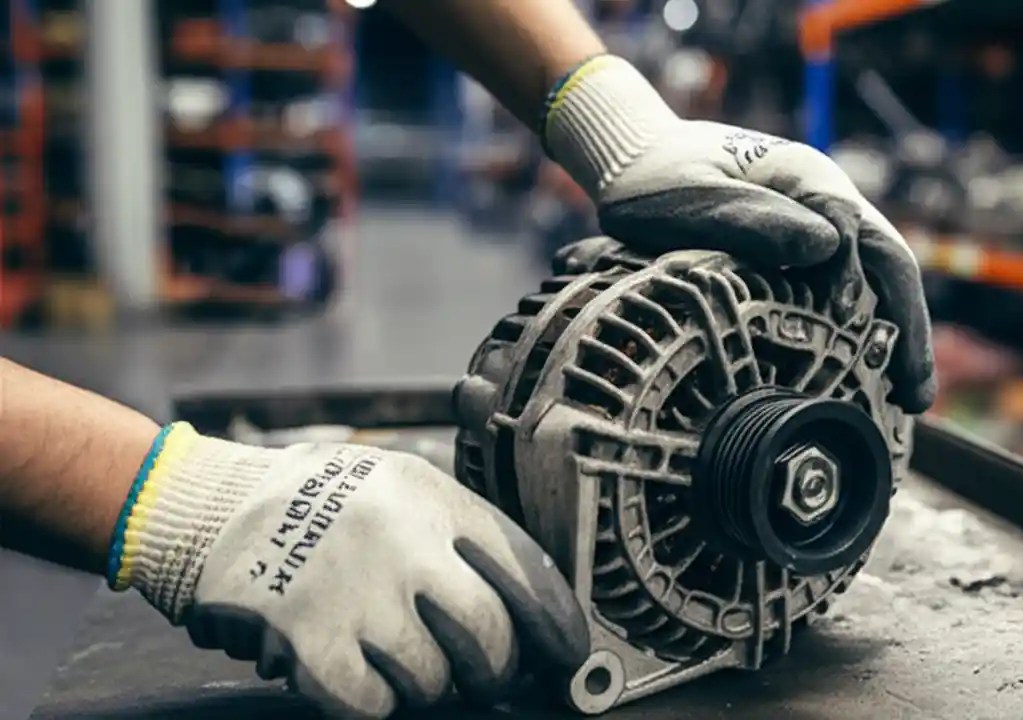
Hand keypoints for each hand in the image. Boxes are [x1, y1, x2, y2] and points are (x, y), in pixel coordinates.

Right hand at [111, 424, 588, 718]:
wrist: (211, 506)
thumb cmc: (321, 500)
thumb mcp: (402, 485)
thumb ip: (462, 532)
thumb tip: (528, 606)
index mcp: (433, 499)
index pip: (525, 568)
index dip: (556, 622)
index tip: (568, 653)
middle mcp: (403, 544)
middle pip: (489, 633)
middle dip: (496, 666)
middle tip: (488, 674)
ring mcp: (355, 593)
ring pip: (433, 676)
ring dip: (428, 684)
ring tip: (405, 660)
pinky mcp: (309, 639)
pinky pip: (372, 703)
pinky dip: (376, 702)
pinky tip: (364, 675)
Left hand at [543, 56, 934, 412]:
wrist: (638, 160)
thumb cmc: (658, 178)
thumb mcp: (692, 197)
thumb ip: (750, 219)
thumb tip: (824, 246)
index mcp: (804, 177)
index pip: (854, 228)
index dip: (854, 276)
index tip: (844, 318)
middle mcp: (825, 201)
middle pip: (887, 263)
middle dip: (908, 328)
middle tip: (915, 395)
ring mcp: (819, 228)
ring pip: (877, 282)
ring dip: (897, 337)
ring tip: (907, 401)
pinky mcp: (804, 253)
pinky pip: (849, 292)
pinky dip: (866, 333)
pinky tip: (867, 376)